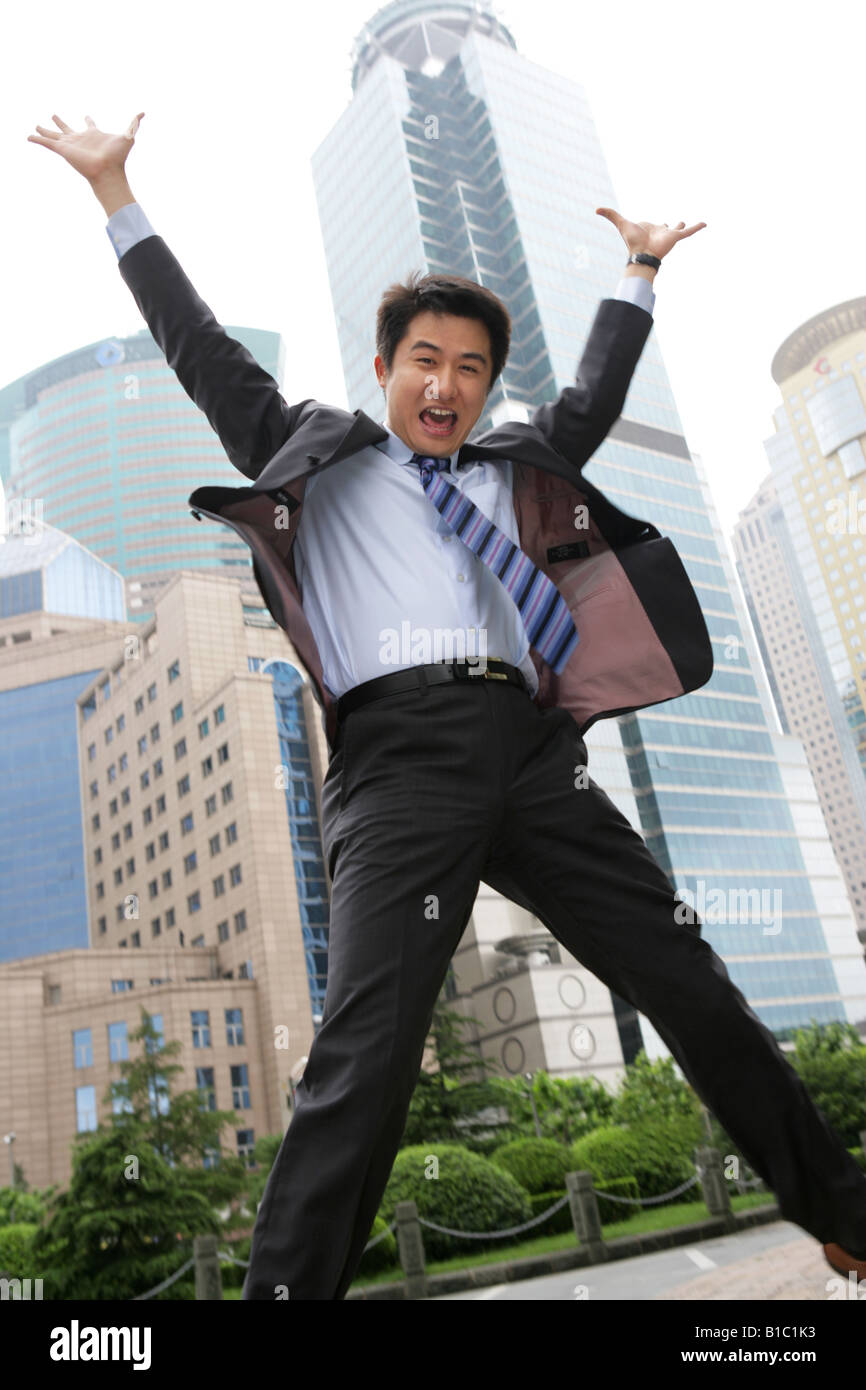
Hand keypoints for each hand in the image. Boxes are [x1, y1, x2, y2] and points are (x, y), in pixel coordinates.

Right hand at [27, 112, 144, 182]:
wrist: (108, 171)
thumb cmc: (118, 157)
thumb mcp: (128, 136)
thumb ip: (134, 124)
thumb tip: (143, 113)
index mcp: (93, 135)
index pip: (90, 125)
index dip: (89, 120)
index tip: (87, 116)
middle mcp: (80, 140)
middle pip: (67, 128)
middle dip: (60, 122)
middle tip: (54, 115)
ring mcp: (70, 145)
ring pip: (53, 135)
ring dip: (44, 130)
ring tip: (36, 126)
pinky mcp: (62, 149)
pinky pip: (46, 143)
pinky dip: (37, 139)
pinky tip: (28, 136)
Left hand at [596, 207, 705, 259]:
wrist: (642, 252)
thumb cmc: (632, 241)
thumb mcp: (621, 223)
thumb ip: (610, 215)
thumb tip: (596, 208)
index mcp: (650, 229)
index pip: (653, 225)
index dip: (651, 225)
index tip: (651, 225)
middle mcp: (660, 232)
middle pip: (667, 227)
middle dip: (670, 226)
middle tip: (675, 224)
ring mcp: (669, 235)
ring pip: (679, 230)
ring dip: (685, 228)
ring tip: (692, 225)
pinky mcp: (676, 237)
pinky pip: (689, 232)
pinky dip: (697, 228)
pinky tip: (705, 224)